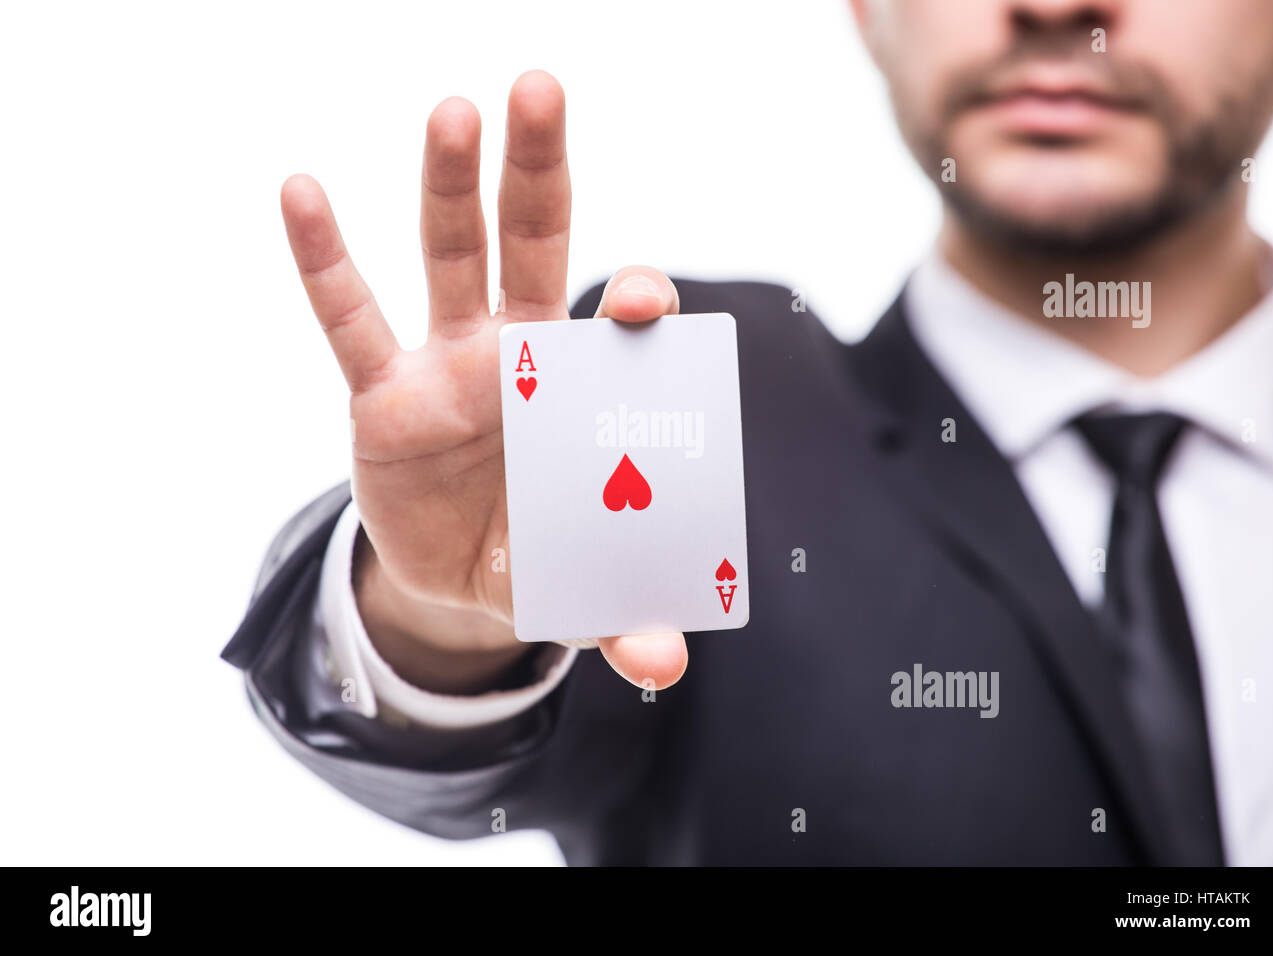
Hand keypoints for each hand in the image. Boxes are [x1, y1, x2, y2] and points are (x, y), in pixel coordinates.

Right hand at [279, 71, 687, 693]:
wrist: (465, 574)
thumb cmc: (540, 554)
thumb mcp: (576, 585)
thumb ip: (622, 616)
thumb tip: (665, 666)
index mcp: (585, 388)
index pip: (616, 320)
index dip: (631, 300)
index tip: (642, 299)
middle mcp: (521, 354)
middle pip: (533, 244)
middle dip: (537, 171)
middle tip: (539, 89)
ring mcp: (448, 363)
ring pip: (448, 258)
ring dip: (446, 187)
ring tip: (451, 111)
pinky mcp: (382, 393)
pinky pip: (349, 319)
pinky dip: (324, 259)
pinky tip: (300, 189)